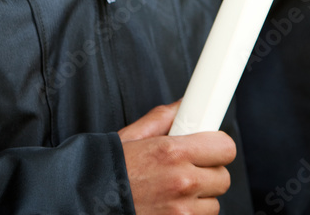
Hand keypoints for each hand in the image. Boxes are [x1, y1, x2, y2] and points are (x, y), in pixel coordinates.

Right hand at [118, 101, 236, 213]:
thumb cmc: (107, 170)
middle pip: (223, 178)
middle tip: (188, 170)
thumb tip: (183, 105)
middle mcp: (181, 182)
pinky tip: (169, 208)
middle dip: (208, 173)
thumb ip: (162, 118)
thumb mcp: (132, 136)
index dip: (218, 146)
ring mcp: (181, 213)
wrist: (84, 201)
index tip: (211, 147)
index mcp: (173, 152)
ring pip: (213, 205)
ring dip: (199, 199)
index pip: (225, 147)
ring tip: (173, 192)